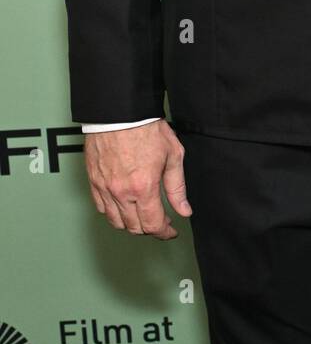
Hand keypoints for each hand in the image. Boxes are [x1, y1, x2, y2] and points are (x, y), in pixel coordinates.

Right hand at [84, 120, 190, 239]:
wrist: (120, 111)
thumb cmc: (147, 128)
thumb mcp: (173, 155)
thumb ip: (177, 187)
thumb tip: (184, 210)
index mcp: (143, 187)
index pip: (153, 224)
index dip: (165, 232)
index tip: (171, 230)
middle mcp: (121, 192)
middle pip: (134, 227)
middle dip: (150, 229)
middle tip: (160, 222)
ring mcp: (104, 188)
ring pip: (116, 221)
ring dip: (131, 224)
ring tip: (143, 215)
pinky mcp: (93, 181)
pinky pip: (101, 208)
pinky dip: (113, 213)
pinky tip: (124, 206)